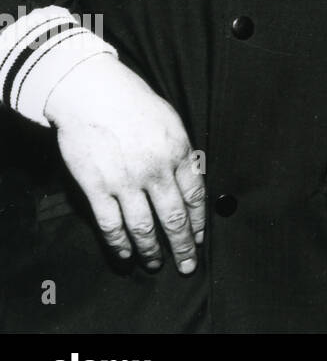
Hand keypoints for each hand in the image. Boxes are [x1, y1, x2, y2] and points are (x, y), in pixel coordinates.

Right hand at [44, 54, 203, 273]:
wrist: (93, 94)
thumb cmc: (134, 103)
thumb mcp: (171, 123)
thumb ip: (181, 153)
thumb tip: (189, 179)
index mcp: (178, 151)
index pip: (195, 196)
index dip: (198, 222)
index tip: (199, 239)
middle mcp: (155, 170)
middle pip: (174, 217)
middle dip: (182, 246)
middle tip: (187, 266)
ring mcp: (126, 181)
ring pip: (143, 226)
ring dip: (151, 250)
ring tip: (156, 264)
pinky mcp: (97, 188)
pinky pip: (111, 224)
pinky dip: (119, 243)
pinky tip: (126, 254)